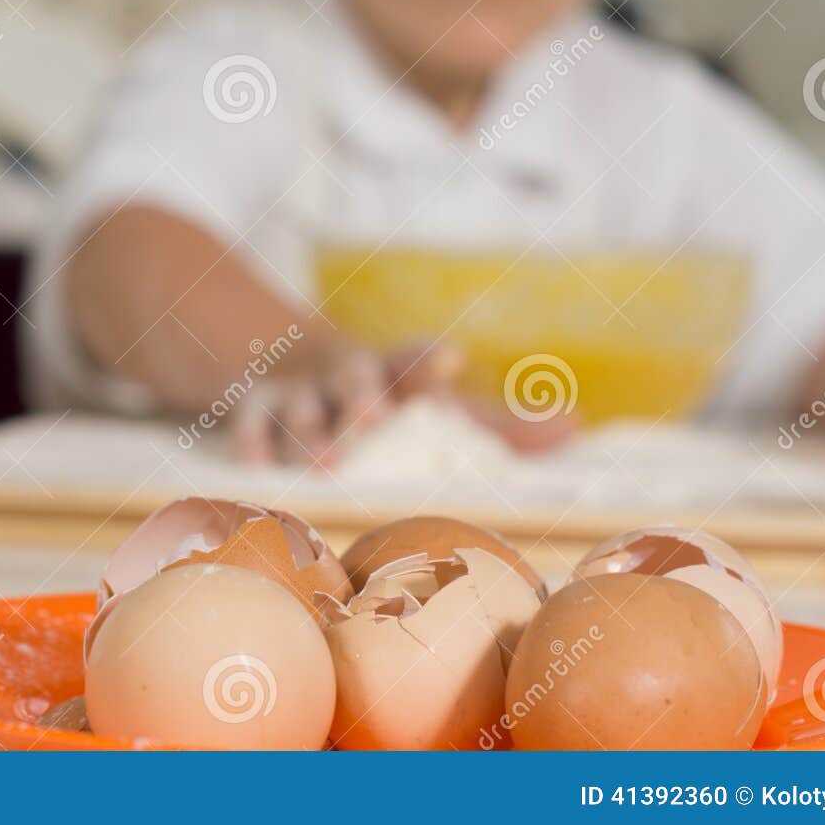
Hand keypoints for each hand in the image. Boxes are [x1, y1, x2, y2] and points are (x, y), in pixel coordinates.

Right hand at [231, 340, 574, 466]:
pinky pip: (250, 426)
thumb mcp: (432, 406)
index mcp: (393, 372)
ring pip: (302, 408)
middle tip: (374, 418)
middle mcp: (344, 375)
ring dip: (310, 431)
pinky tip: (259, 465)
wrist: (283, 363)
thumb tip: (574, 426)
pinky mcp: (253, 408)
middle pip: (353, 378)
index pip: (414, 360)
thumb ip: (496, 425)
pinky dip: (252, 443)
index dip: (431, 360)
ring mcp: (296, 391)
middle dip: (362, 396)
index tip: (453, 359)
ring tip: (325, 462)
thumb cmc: (380, 400)